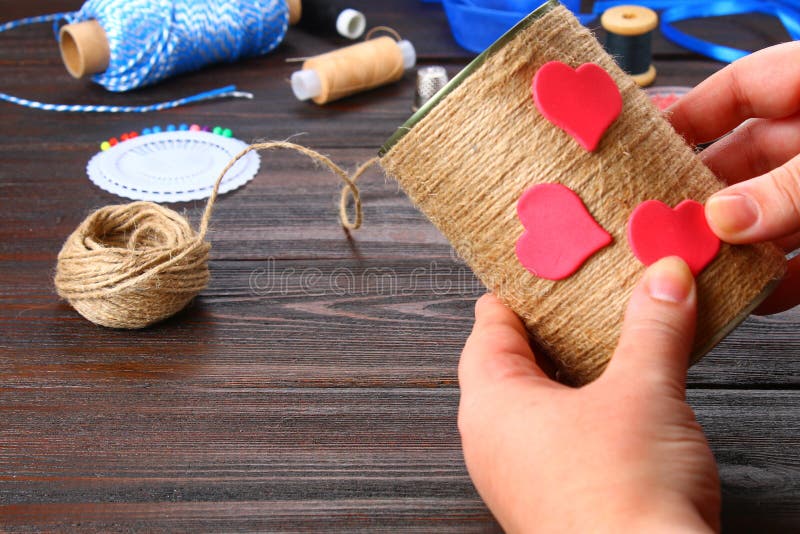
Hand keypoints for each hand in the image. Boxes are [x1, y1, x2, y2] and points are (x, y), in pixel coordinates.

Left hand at [458, 257, 719, 532]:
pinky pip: (548, 440)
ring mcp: (512, 475)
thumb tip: (664, 279)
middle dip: (550, 330)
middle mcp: (489, 439)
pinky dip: (575, 415)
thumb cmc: (623, 494)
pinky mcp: (542, 501)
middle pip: (508, 362)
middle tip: (587, 300)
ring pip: (530, 404)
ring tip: (608, 348)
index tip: (548, 265)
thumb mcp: (645, 392)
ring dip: (566, 375)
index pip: (489, 324)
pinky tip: (613, 410)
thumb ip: (653, 328)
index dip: (520, 289)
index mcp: (491, 401)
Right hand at [668, 41, 799, 313]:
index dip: (683, 120)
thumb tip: (725, 219)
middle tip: (659, 231)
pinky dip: (782, 279)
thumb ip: (789, 187)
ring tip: (694, 274)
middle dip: (701, 202)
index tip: (638, 154)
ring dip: (733, 248)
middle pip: (741, 165)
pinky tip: (754, 299)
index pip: (734, 93)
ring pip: (768, 217)